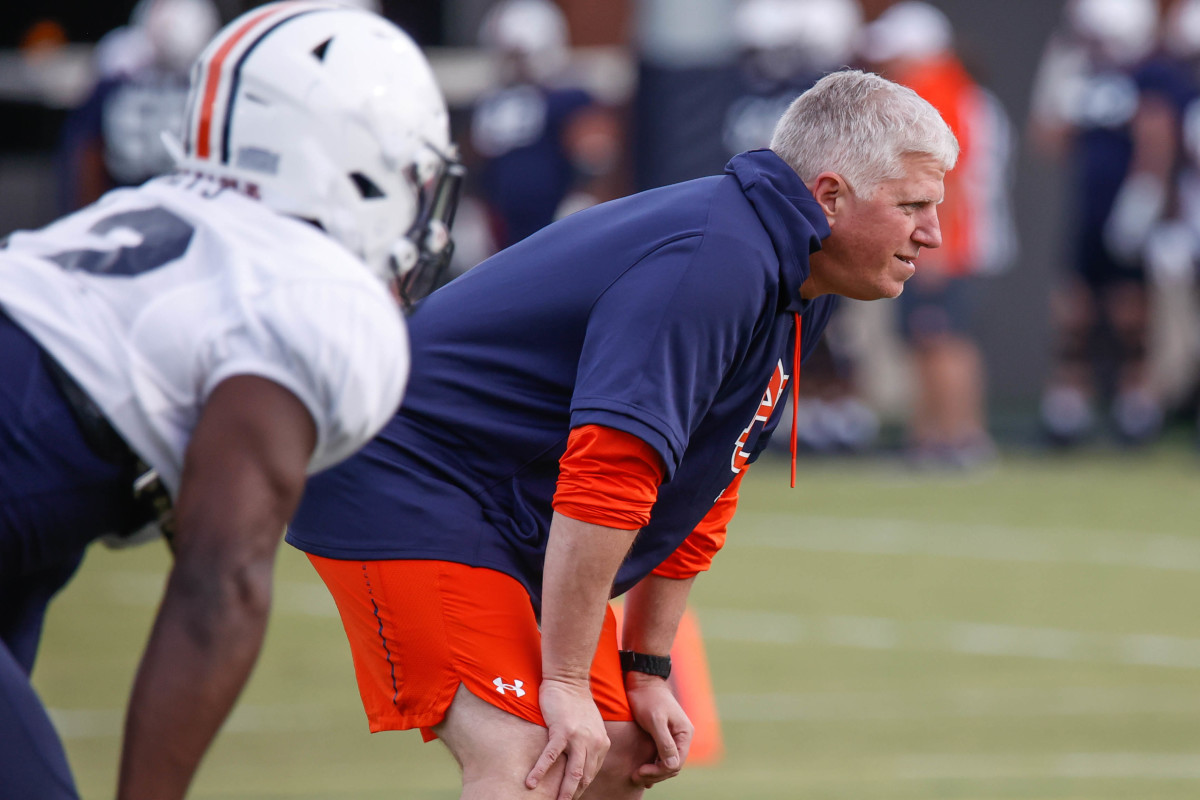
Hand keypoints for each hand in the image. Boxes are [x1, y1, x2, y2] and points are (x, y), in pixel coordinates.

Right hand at [526, 677, 609, 799]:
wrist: (568, 679)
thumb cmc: (576, 702)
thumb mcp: (591, 725)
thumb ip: (589, 744)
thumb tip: (580, 764)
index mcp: (601, 743)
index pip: (591, 773)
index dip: (581, 789)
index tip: (571, 798)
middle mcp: (593, 743)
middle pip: (584, 778)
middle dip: (574, 795)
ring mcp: (578, 738)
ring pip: (572, 773)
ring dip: (563, 792)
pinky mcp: (562, 731)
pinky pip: (550, 757)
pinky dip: (540, 772)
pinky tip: (531, 783)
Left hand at [624, 671, 692, 786]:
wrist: (642, 681)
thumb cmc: (648, 698)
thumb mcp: (655, 720)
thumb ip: (665, 743)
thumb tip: (673, 765)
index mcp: (684, 733)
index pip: (676, 762)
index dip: (659, 771)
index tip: (641, 772)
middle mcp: (682, 736)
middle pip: (672, 765)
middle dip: (655, 773)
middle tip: (636, 776)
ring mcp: (673, 736)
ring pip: (667, 763)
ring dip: (653, 771)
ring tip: (636, 775)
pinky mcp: (663, 735)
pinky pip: (661, 756)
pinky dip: (653, 765)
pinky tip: (642, 771)